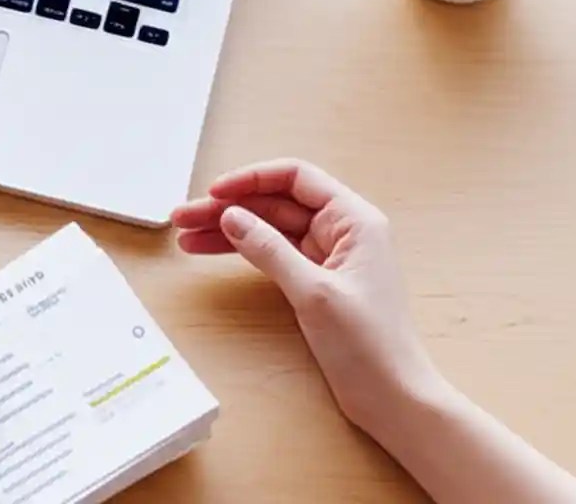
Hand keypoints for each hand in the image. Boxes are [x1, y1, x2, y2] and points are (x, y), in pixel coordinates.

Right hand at [172, 159, 443, 433]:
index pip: (296, 178)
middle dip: (229, 207)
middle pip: (276, 203)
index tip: (214, 192)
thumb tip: (230, 216)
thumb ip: (270, 249)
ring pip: (269, 229)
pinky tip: (211, 250)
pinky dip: (242, 252)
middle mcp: (342, 230)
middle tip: (182, 216)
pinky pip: (273, 254)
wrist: (393, 398)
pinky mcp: (315, 282)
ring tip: (185, 235)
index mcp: (354, 220)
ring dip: (228, 230)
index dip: (252, 180)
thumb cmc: (368, 345)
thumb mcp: (314, 293)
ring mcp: (328, 256)